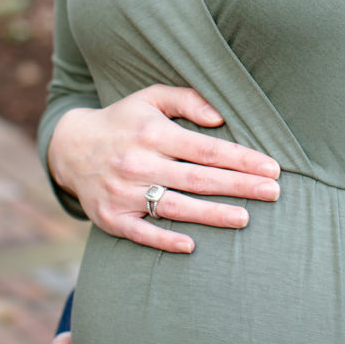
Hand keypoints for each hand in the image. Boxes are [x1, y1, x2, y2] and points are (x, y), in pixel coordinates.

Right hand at [46, 86, 279, 251]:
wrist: (70, 148)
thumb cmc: (124, 121)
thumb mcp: (151, 98)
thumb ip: (187, 100)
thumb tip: (220, 116)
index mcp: (152, 132)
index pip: (205, 148)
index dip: (240, 159)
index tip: (271, 168)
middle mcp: (138, 162)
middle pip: (197, 179)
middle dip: (239, 186)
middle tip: (274, 193)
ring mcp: (123, 192)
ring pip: (174, 207)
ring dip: (211, 215)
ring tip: (245, 218)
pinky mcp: (111, 217)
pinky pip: (141, 232)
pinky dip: (164, 240)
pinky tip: (191, 245)